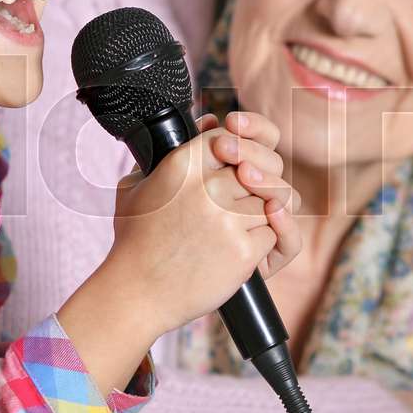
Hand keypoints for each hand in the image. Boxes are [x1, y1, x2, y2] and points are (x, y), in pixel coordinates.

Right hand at [106, 111, 300, 331]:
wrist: (136, 293)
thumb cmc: (137, 241)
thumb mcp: (138, 185)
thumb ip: (175, 151)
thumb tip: (212, 119)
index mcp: (184, 165)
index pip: (232, 136)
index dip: (243, 145)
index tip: (237, 163)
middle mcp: (209, 188)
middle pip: (264, 166)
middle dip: (263, 180)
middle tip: (249, 196)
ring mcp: (229, 219)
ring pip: (276, 199)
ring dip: (265, 212)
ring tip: (244, 225)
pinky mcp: (244, 251)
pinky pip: (276, 234)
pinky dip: (265, 243)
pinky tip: (243, 248)